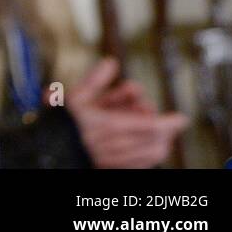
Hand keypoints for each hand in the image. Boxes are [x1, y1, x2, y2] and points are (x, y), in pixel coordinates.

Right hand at [67, 57, 188, 167]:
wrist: (51, 149)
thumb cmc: (63, 124)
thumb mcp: (76, 96)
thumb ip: (95, 80)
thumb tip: (110, 63)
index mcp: (110, 126)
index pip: (151, 126)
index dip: (170, 122)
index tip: (181, 118)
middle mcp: (116, 146)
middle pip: (155, 142)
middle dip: (163, 130)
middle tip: (163, 120)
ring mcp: (116, 160)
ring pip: (150, 155)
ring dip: (158, 142)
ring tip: (155, 133)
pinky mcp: (113, 168)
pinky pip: (140, 165)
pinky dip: (148, 157)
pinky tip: (144, 148)